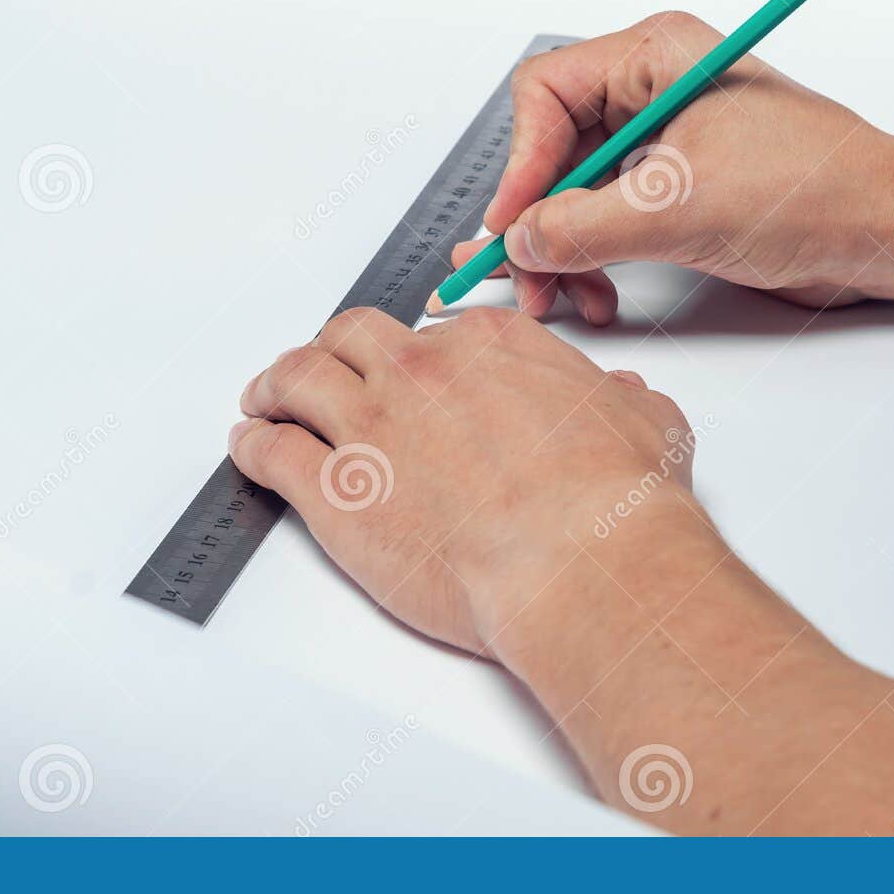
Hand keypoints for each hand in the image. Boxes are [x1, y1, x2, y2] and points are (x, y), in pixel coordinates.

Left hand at [230, 306, 716, 653]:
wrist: (583, 562)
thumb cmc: (616, 501)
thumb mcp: (646, 425)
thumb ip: (620, 403)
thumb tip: (622, 398)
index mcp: (490, 348)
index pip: (434, 331)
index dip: (415, 353)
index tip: (410, 371)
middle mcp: (422, 371)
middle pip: (351, 337)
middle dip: (332, 350)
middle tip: (321, 369)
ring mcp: (372, 426)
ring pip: (296, 377)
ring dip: (273, 385)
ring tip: (262, 399)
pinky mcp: (336, 490)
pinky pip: (271, 451)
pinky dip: (251, 445)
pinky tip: (247, 449)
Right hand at [450, 10, 893, 321]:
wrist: (886, 233)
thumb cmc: (816, 191)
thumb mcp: (681, 209)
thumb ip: (585, 226)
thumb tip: (520, 241)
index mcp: (656, 57)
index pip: (545, 93)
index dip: (520, 162)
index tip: (514, 225)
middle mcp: (653, 91)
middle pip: (551, 148)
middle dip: (536, 218)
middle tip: (523, 276)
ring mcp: (663, 143)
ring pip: (573, 192)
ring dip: (561, 250)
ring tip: (565, 298)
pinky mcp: (675, 190)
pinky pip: (605, 220)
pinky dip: (592, 260)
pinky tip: (598, 295)